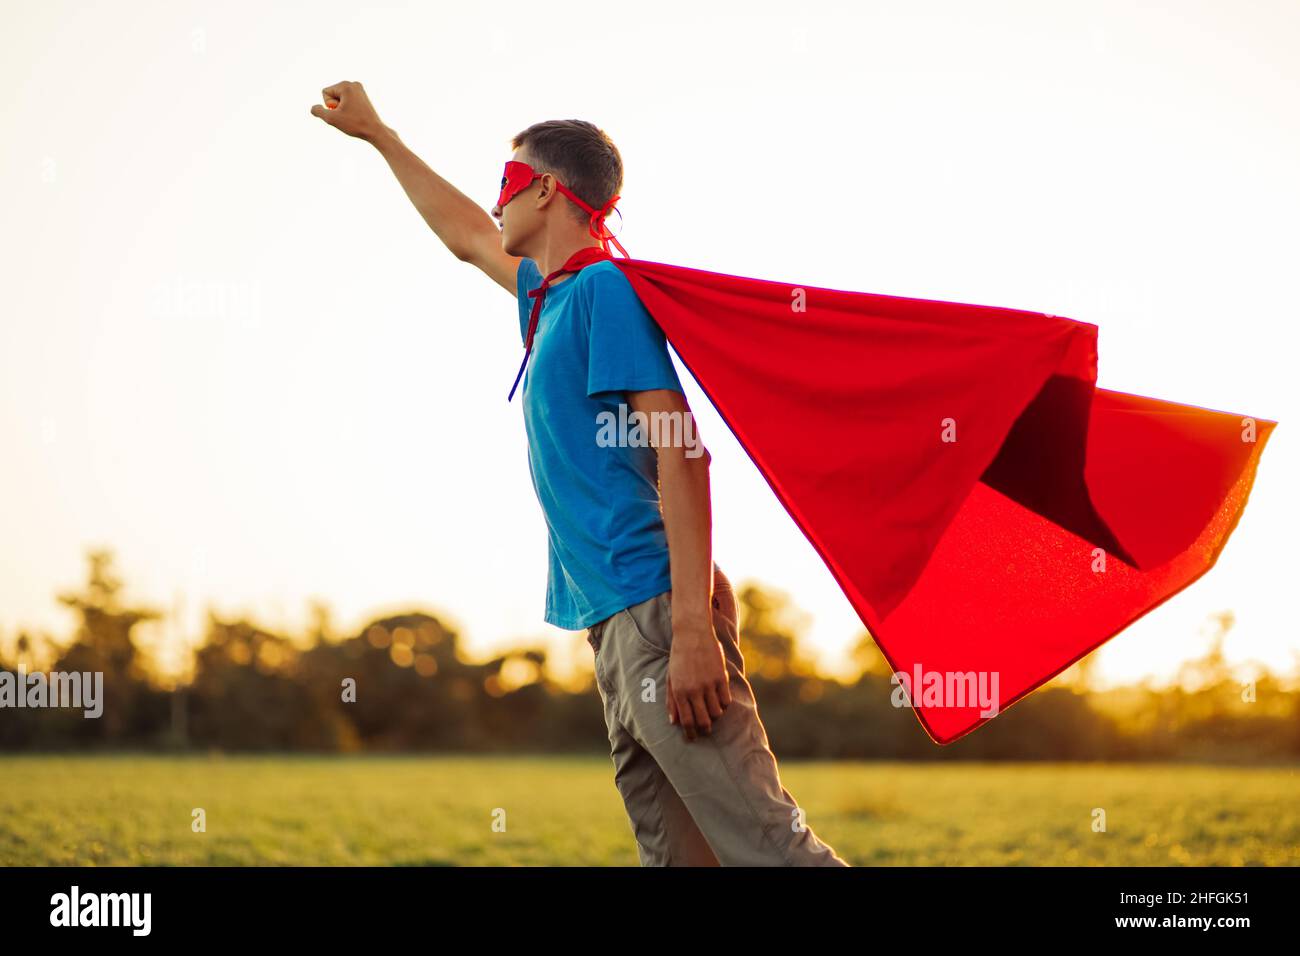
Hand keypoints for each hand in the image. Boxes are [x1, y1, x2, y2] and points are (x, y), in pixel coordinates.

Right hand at [310, 80, 384, 141]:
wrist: (375, 131)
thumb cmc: (355, 124)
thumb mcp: (332, 119)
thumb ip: (318, 111)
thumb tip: (314, 108)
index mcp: (346, 85)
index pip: (325, 92)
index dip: (329, 105)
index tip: (342, 112)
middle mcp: (353, 83)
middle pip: (332, 94)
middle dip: (336, 106)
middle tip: (348, 115)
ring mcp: (359, 89)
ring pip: (339, 99)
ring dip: (341, 109)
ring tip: (353, 115)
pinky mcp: (363, 96)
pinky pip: (346, 101)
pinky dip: (348, 109)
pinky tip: (356, 114)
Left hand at [665, 615, 731, 740]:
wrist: (692, 634)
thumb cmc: (679, 657)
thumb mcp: (670, 678)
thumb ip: (671, 701)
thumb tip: (674, 722)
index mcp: (679, 692)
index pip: (686, 721)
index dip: (690, 733)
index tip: (693, 738)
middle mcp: (694, 690)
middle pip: (703, 721)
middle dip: (704, 730)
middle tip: (705, 731)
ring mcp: (709, 684)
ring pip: (716, 713)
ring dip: (715, 717)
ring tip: (712, 714)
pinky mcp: (721, 677)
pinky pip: (726, 700)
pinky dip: (723, 705)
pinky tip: (719, 702)